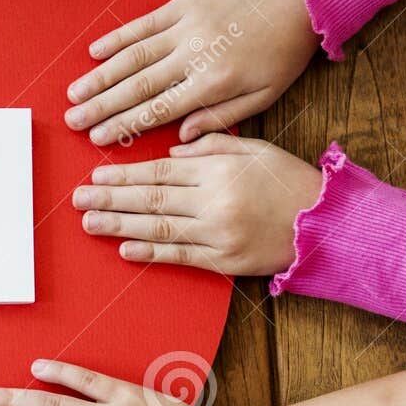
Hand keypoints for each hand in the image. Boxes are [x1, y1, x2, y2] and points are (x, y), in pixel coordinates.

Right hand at [65, 0, 319, 143]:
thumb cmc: (283, 53)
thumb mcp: (264, 97)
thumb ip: (221, 118)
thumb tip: (182, 136)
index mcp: (213, 83)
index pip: (157, 110)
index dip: (123, 125)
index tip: (97, 137)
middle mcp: (194, 54)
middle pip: (136, 85)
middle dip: (100, 105)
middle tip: (72, 120)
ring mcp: (186, 26)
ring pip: (133, 55)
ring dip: (99, 75)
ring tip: (73, 92)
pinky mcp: (184, 3)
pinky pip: (143, 23)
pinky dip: (117, 37)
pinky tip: (93, 51)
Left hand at [75, 135, 322, 273]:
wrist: (327, 224)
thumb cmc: (288, 181)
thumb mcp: (253, 149)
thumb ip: (210, 145)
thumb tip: (170, 149)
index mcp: (218, 169)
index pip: (160, 170)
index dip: (124, 174)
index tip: (95, 175)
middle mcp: (214, 201)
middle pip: (152, 198)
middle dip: (110, 198)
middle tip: (78, 199)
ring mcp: (218, 233)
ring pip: (159, 227)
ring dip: (120, 225)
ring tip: (89, 222)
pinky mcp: (224, 261)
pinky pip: (180, 256)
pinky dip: (150, 253)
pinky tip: (124, 249)